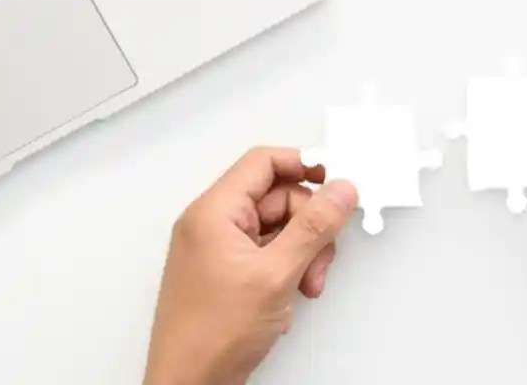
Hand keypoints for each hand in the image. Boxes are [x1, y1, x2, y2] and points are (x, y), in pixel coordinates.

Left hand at [144, 148, 357, 384]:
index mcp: (214, 212)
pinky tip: (290, 294)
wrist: (188, 384)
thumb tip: (339, 192)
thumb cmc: (210, 336)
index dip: (303, 164)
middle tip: (321, 255)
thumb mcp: (276, 275)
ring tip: (306, 283)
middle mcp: (212, 225)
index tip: (334, 180)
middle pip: (277, 197)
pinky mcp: (226, 272)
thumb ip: (313, 228)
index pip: (263, 163)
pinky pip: (267, 253)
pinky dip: (287, 269)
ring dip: (302, 252)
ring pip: (277, 228)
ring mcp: (218, 249)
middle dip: (308, 225)